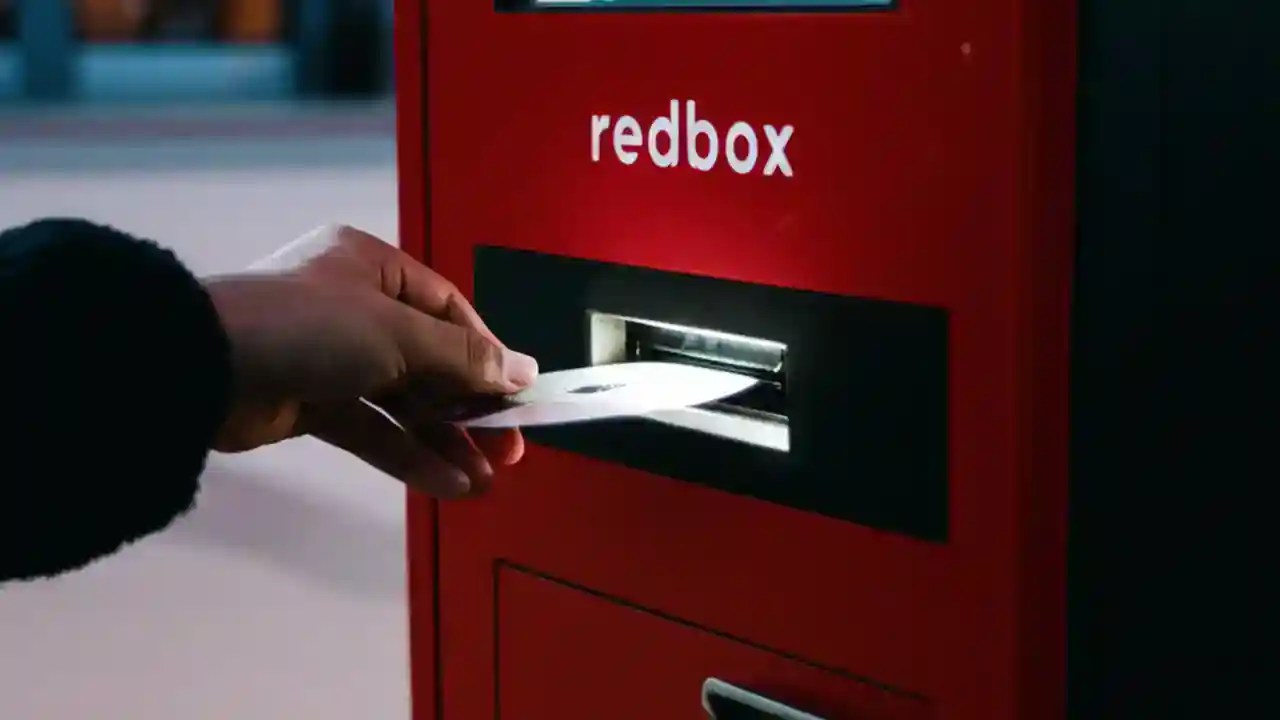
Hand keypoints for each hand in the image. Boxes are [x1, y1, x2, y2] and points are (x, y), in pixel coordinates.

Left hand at [204, 224, 537, 497]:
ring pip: (401, 402)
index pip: (447, 310)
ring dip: (444, 441)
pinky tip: (448, 484)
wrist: (202, 368)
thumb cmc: (308, 327)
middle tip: (510, 447)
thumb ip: (463, 358)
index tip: (519, 395)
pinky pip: (371, 428)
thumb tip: (525, 371)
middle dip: (470, 408)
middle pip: (429, 360)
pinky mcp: (309, 403)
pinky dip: (407, 455)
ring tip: (485, 480)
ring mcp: (330, 357)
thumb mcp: (397, 333)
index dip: (486, 354)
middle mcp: (353, 306)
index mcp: (372, 267)